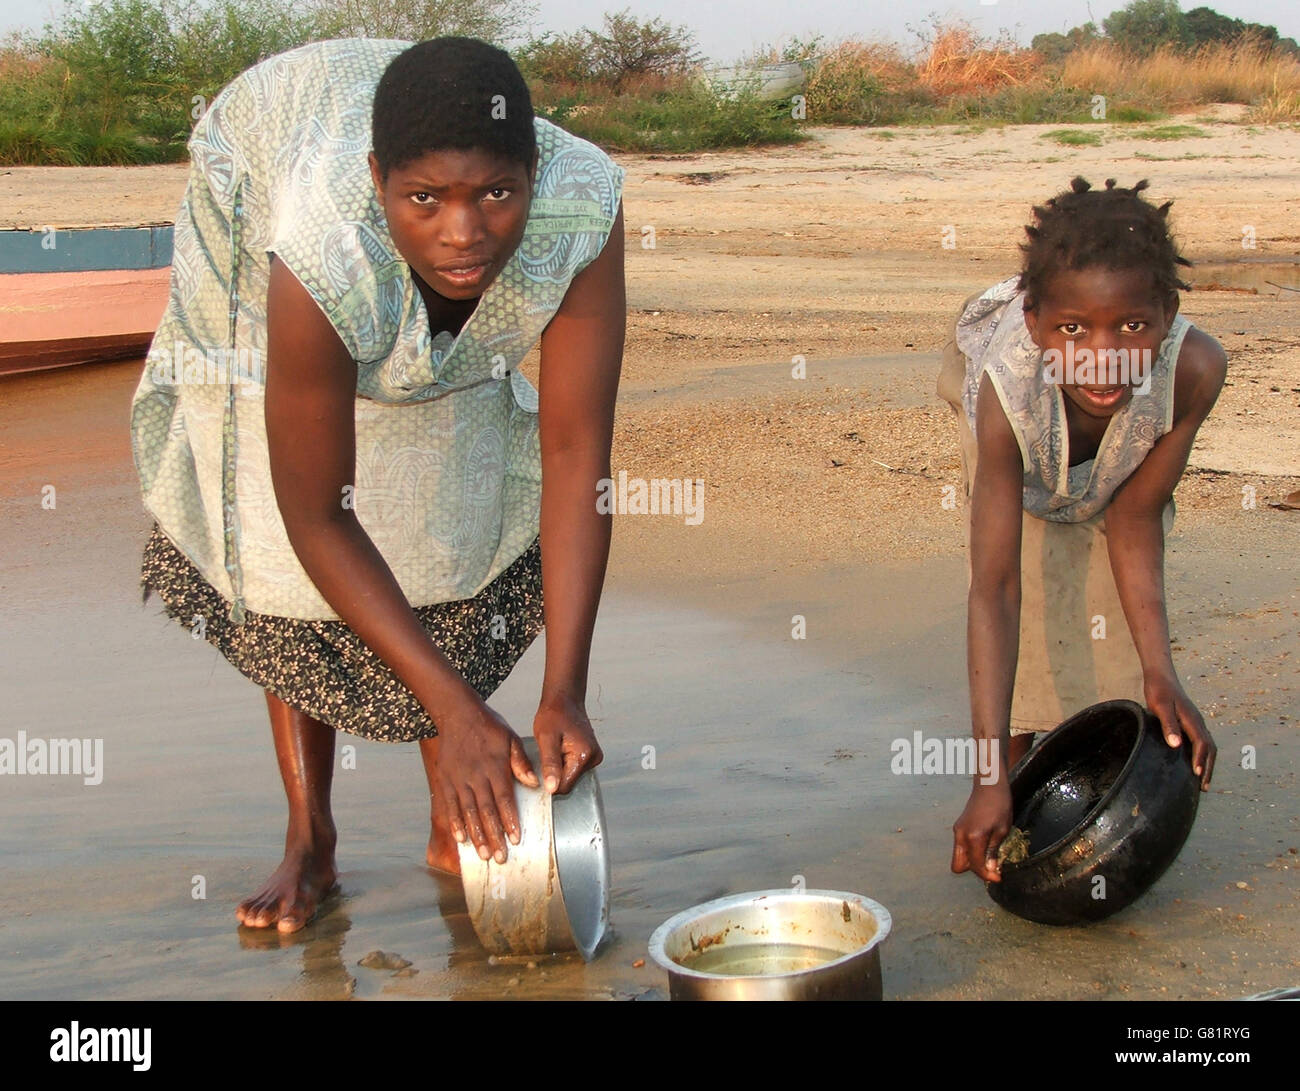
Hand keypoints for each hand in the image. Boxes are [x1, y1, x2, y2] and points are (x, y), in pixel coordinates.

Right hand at [434, 700, 539, 863]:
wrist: (457, 713)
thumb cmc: (489, 726)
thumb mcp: (510, 738)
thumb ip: (521, 762)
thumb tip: (534, 783)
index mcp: (494, 767)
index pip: (504, 798)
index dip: (510, 820)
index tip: (516, 839)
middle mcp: (475, 776)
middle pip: (486, 811)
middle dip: (494, 836)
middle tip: (500, 857)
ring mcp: (458, 779)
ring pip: (468, 812)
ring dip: (476, 835)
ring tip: (483, 854)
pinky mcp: (445, 779)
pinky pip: (450, 805)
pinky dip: (455, 823)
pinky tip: (461, 839)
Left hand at [532, 693, 602, 794]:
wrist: (564, 700)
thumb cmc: (554, 715)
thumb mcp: (546, 739)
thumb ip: (550, 764)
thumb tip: (552, 788)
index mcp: (584, 756)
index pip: (565, 787)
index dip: (550, 781)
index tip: (543, 765)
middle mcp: (594, 758)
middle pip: (569, 783)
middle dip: (555, 773)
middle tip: (549, 753)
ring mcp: (594, 757)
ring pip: (571, 777)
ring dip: (559, 768)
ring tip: (555, 749)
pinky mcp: (591, 756)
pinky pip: (574, 769)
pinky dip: (564, 763)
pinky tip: (560, 750)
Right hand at [951, 780, 1012, 882]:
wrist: (990, 785)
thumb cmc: (1000, 805)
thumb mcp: (1002, 830)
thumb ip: (993, 851)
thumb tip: (991, 869)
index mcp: (973, 837)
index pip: (976, 866)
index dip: (987, 875)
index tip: (999, 877)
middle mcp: (961, 836)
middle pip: (958, 865)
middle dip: (975, 870)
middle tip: (992, 867)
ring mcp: (958, 831)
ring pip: (959, 856)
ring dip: (972, 861)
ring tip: (990, 856)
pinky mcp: (959, 826)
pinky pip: (961, 847)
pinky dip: (970, 852)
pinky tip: (985, 846)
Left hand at [1144, 673, 1215, 789]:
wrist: (1161, 676)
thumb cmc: (1159, 691)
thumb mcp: (1160, 707)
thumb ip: (1168, 725)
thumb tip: (1176, 745)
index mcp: (1192, 720)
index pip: (1201, 744)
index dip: (1200, 760)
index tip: (1198, 775)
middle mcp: (1198, 722)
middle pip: (1209, 748)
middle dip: (1209, 768)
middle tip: (1204, 787)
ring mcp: (1196, 722)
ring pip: (1208, 746)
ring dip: (1208, 764)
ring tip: (1203, 781)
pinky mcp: (1191, 723)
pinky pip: (1202, 742)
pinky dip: (1203, 756)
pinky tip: (1196, 764)